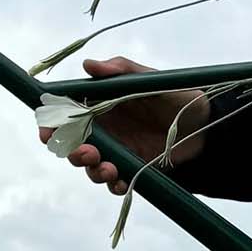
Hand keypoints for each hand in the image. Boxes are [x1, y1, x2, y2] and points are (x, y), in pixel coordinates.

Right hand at [62, 55, 209, 191]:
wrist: (204, 124)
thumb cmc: (175, 95)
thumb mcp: (147, 78)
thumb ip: (120, 70)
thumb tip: (89, 65)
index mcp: (99, 106)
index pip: (65, 116)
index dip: (51, 125)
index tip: (47, 132)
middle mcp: (103, 130)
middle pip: (71, 145)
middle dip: (71, 152)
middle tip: (85, 153)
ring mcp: (116, 151)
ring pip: (89, 167)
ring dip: (91, 170)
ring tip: (108, 168)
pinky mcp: (131, 169)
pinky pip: (114, 183)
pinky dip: (113, 185)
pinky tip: (120, 181)